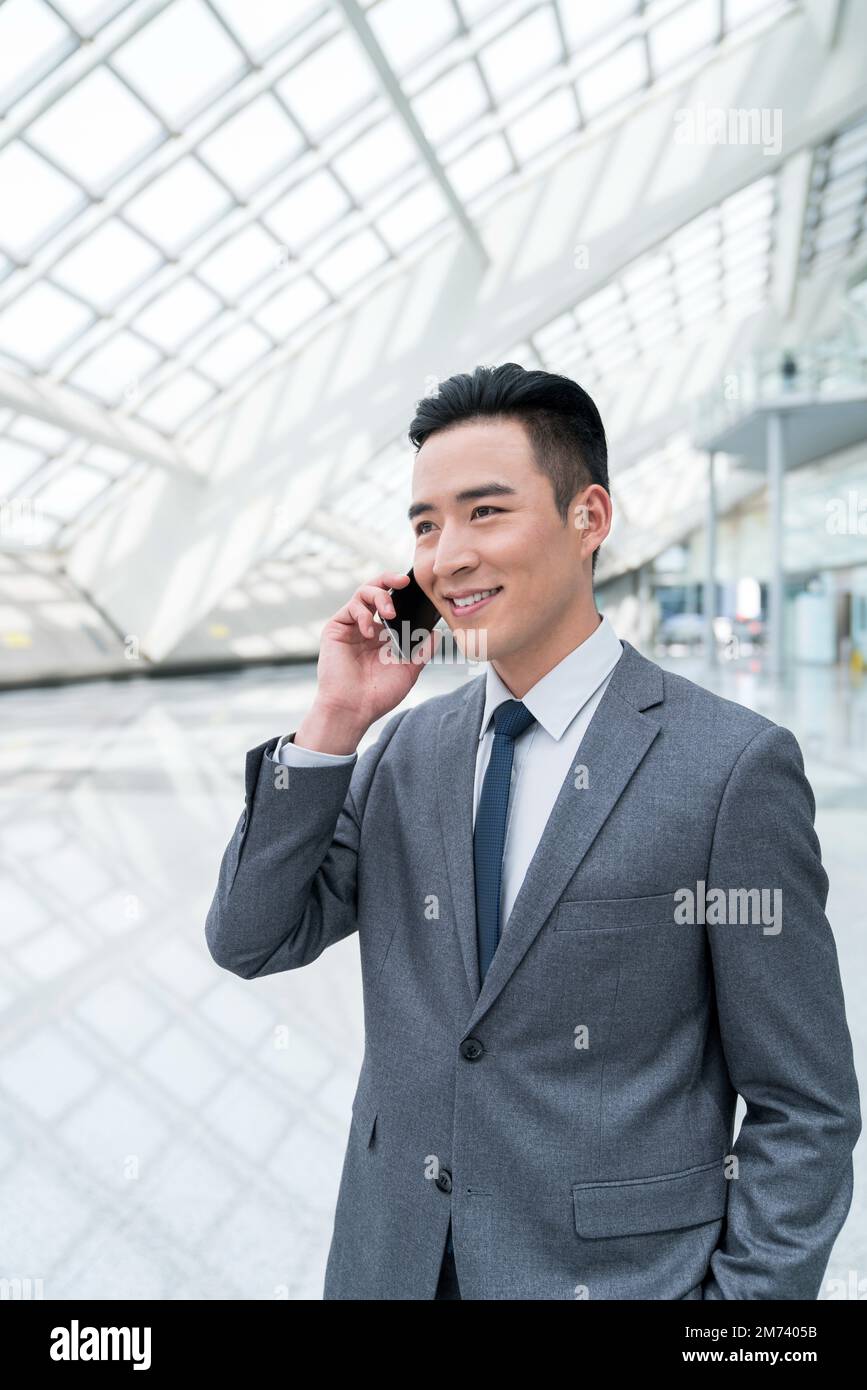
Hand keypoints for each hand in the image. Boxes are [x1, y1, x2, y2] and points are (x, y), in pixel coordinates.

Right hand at [311, 571, 439, 733]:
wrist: (353, 709)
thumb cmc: (378, 694)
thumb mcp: (408, 671)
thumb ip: (422, 651)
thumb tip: (437, 633)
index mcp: (383, 635)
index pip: (394, 604)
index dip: (403, 594)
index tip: (419, 588)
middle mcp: (366, 627)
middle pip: (376, 590)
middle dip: (389, 579)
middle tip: (404, 581)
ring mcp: (351, 627)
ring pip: (363, 593)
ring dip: (379, 596)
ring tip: (390, 612)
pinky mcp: (335, 629)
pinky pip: (350, 608)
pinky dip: (363, 614)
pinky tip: (370, 630)